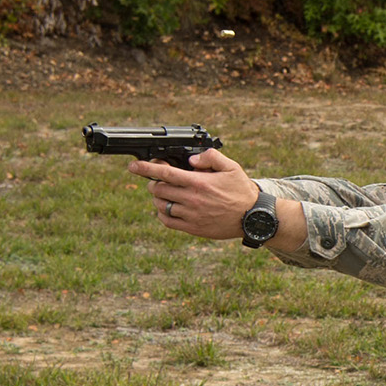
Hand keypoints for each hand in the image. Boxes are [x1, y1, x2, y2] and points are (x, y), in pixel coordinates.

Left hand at [128, 146, 254, 240]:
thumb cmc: (242, 191)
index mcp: (199, 182)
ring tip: (165, 194)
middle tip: (158, 180)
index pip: (164, 173)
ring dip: (158, 198)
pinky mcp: (193, 228)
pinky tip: (167, 209)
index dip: (145, 168)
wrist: (252, 217)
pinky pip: (167, 221)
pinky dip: (161, 214)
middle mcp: (192, 199)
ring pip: (160, 205)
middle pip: (158, 189)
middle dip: (153, 182)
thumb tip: (191, 160)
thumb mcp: (232, 167)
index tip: (132, 166)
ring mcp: (191, 215)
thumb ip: (211, 157)